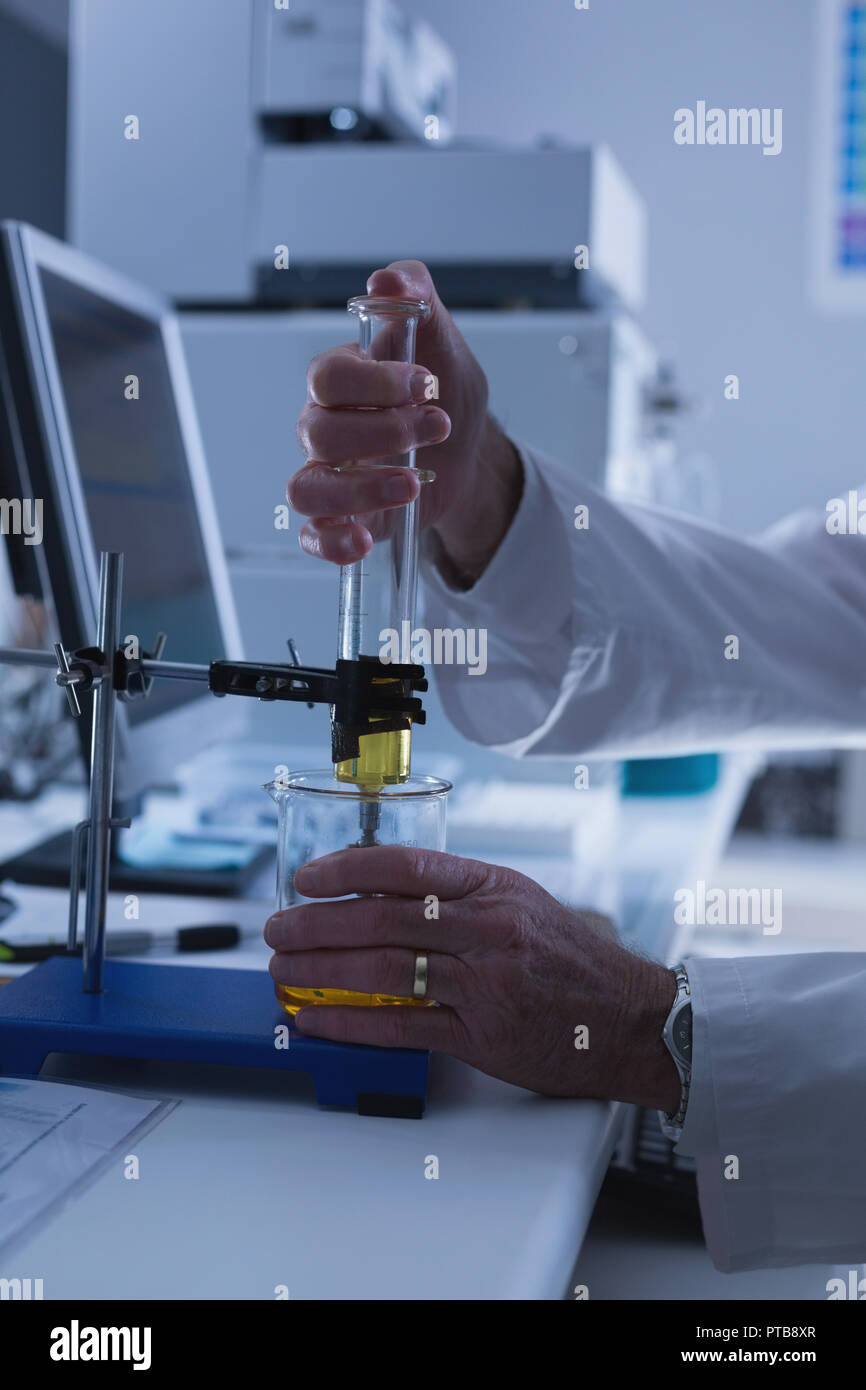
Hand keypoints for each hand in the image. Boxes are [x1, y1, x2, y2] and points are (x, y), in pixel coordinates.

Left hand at [265, 846, 679, 1107]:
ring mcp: (484, 985)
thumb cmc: (572, 960)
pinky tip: (316, 1019)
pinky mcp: (483, 1036)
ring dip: (321, 971)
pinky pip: (402, 1027)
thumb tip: (379, 893)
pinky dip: (349, 1024)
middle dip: (316, 924)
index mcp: (493, 889)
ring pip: (384, 971)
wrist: (632, 1018)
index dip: (346, 869)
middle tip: (277, 928)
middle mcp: (487, 930)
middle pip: (381, 921)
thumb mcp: (519, 903)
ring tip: (284, 969)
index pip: (405, 868)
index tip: (308, 877)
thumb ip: (456, 895)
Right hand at [292, 259, 522, 583]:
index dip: (375, 383)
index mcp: (339, 380)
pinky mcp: (341, 519)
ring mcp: (328, 476)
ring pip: (309, 488)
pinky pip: (313, 537)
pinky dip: (333, 543)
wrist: (467, 449)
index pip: (328, 377)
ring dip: (360, 489)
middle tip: (437, 426)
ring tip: (413, 483)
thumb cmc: (444, 393)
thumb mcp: (444, 340)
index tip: (428, 383)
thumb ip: (416, 300)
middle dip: (385, 431)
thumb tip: (388, 279)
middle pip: (318, 432)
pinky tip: (364, 540)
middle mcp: (321, 427)